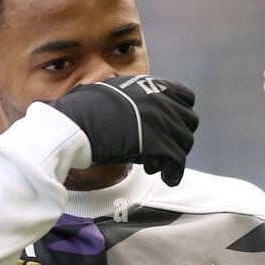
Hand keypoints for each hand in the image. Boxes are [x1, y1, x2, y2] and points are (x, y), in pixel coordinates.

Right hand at [44, 74, 197, 186]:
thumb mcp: (111, 91)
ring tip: (156, 166)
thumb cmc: (82, 110)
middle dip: (178, 138)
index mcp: (152, 85)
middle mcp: (161, 101)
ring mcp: (161, 122)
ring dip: (173, 157)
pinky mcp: (157, 144)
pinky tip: (166, 179)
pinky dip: (174, 173)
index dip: (182, 114)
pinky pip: (177, 163)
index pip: (186, 96)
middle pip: (189, 122)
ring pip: (185, 143)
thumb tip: (125, 101)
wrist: (75, 124)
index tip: (172, 128)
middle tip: (163, 151)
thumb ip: (129, 96)